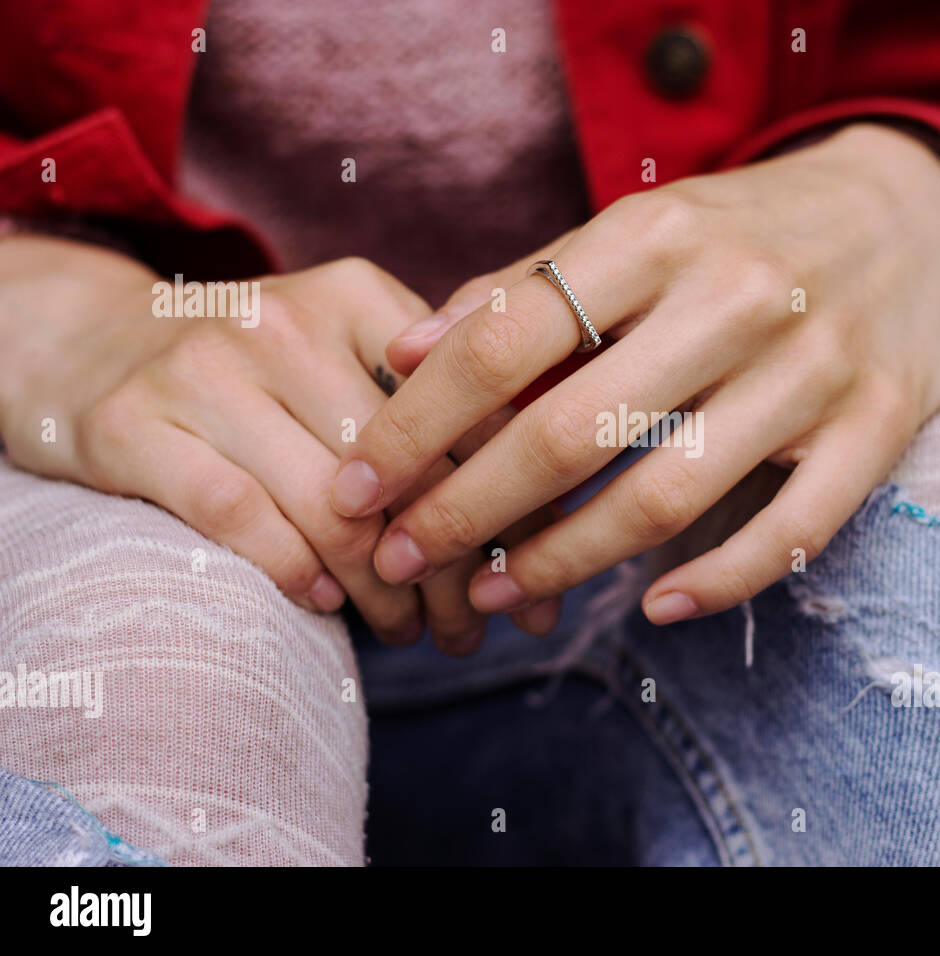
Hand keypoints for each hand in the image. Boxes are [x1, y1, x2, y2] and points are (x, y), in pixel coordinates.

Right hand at [0, 240, 554, 648]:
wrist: (90, 341)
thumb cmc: (254, 372)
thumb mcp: (342, 356)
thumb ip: (430, 414)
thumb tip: (542, 531)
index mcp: (358, 297)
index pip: (465, 408)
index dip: (513, 501)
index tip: (537, 573)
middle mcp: (285, 321)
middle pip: (406, 467)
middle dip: (454, 564)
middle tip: (472, 625)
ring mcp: (206, 368)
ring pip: (332, 504)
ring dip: (384, 591)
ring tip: (409, 632)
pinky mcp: (135, 423)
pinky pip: (240, 516)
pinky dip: (294, 572)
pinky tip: (323, 604)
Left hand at [333, 124, 939, 628]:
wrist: (913, 217)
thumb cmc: (748, 233)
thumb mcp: (640, 232)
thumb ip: (526, 289)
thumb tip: (404, 354)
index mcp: (658, 235)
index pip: (506, 339)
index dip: (418, 424)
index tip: (359, 485)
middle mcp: (736, 296)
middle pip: (572, 432)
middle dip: (466, 510)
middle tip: (399, 557)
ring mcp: (814, 367)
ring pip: (667, 495)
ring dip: (564, 561)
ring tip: (493, 592)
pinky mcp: (879, 426)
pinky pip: (789, 533)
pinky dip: (712, 583)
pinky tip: (646, 607)